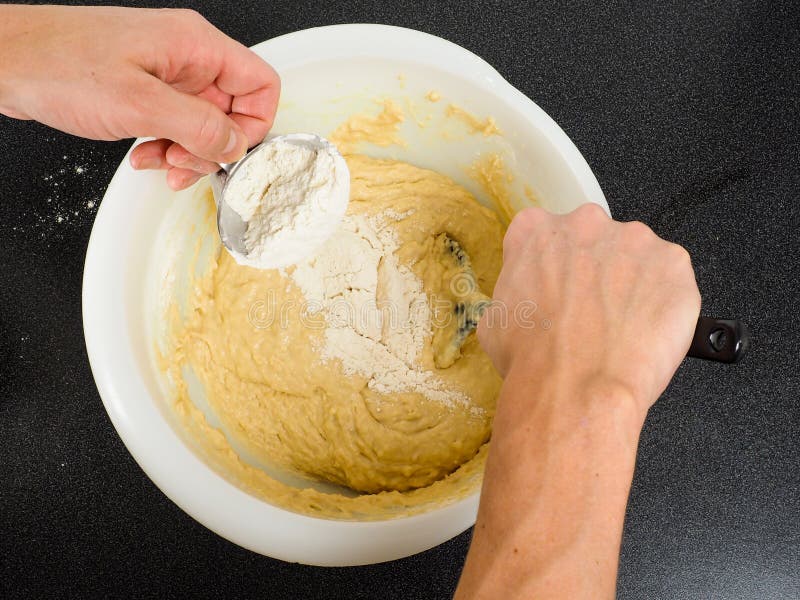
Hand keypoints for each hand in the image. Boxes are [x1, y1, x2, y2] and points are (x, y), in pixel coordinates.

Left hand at [0, 5, 278, 189]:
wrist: (8, 61)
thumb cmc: (58, 64)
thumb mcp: (139, 104)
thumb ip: (198, 127)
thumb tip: (235, 146)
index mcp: (196, 45)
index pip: (260, 85)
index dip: (254, 125)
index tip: (231, 153)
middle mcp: (187, 57)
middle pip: (232, 111)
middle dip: (212, 147)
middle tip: (184, 163)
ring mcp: (167, 73)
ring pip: (204, 124)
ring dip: (187, 153)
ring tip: (159, 161)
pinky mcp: (147, 90)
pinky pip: (176, 125)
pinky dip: (166, 147)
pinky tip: (143, 154)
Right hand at [457, 205, 700, 599]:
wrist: (572, 394)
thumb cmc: (528, 372)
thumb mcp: (496, 331)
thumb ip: (508, 305)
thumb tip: (509, 317)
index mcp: (533, 237)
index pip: (545, 230)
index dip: (555, 268)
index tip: (561, 287)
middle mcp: (579, 229)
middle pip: (594, 238)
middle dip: (594, 275)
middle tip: (592, 318)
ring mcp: (628, 245)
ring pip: (636, 257)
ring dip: (629, 289)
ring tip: (620, 334)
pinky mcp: (672, 270)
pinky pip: (671, 278)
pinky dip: (664, 305)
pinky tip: (649, 335)